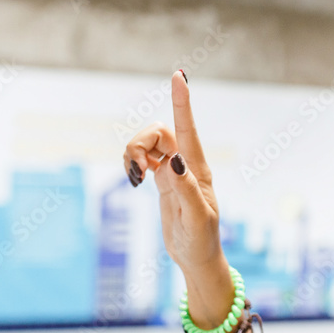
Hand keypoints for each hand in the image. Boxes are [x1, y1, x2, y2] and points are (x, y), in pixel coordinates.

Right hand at [122, 70, 223, 274]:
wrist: (196, 257)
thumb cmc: (201, 240)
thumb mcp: (196, 218)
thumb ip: (185, 188)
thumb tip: (172, 159)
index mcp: (197, 169)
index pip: (187, 128)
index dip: (182, 102)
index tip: (179, 75)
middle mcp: (185, 164)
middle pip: (158, 131)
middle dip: (139, 142)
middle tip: (137, 171)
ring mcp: (173, 170)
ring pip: (147, 142)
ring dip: (133, 153)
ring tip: (135, 177)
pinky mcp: (162, 179)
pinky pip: (142, 157)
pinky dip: (132, 162)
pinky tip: (135, 179)